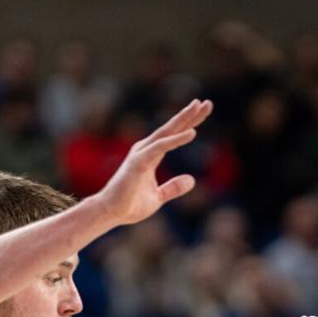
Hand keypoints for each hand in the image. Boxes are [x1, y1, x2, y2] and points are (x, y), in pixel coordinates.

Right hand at [94, 99, 211, 225]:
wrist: (111, 213)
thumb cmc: (130, 204)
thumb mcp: (158, 197)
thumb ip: (173, 187)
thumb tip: (192, 180)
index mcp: (151, 155)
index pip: (173, 135)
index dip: (189, 123)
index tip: (204, 111)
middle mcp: (146, 149)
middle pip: (172, 128)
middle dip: (189, 115)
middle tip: (207, 103)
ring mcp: (142, 153)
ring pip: (167, 132)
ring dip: (184, 119)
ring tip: (200, 106)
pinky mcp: (139, 161)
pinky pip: (161, 147)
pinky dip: (176, 139)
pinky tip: (192, 132)